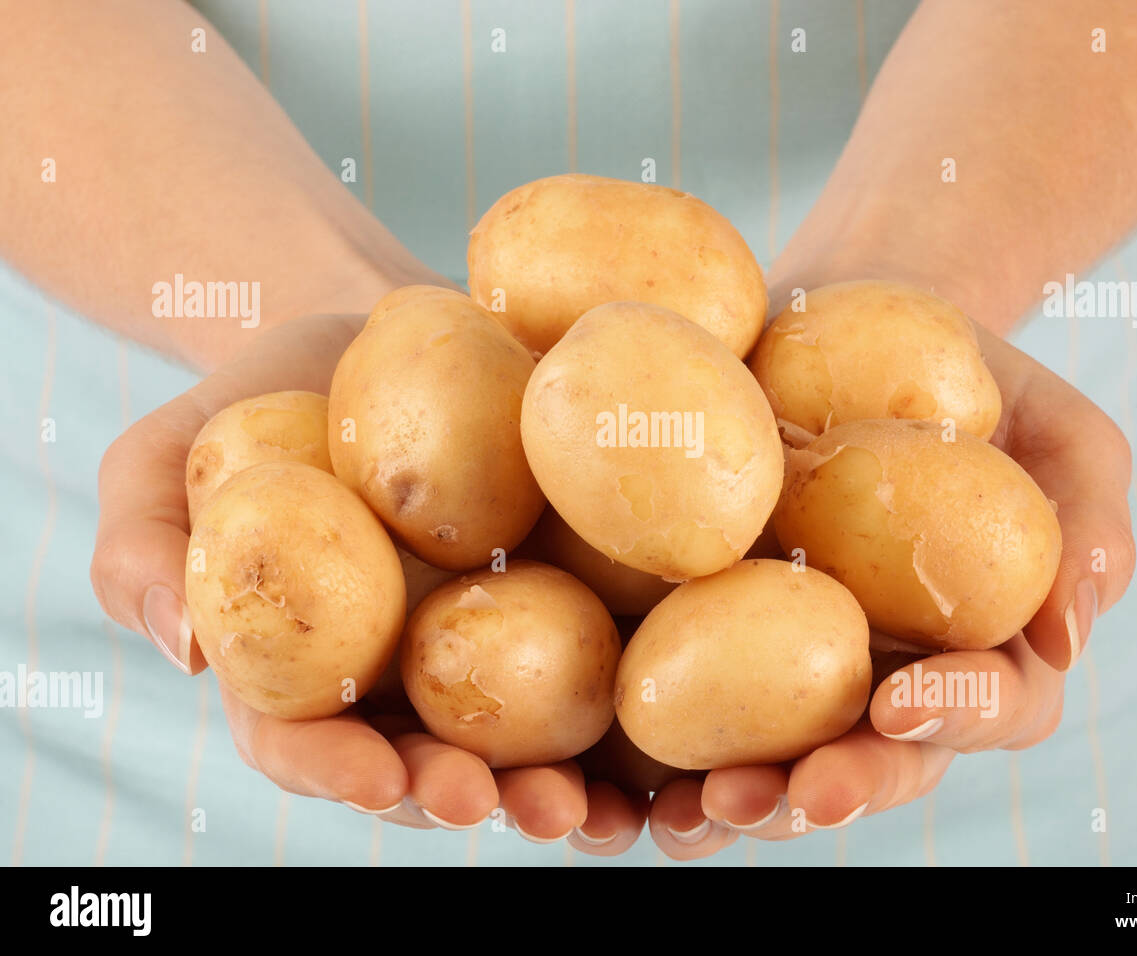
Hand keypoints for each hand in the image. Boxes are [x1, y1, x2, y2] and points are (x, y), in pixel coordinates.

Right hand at [89, 314, 645, 854]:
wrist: (377, 330)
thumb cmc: (261, 396)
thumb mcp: (169, 454)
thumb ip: (145, 545)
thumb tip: (184, 647)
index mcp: (305, 665)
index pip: (307, 739)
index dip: (337, 769)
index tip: (377, 774)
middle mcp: (401, 673)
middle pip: (428, 758)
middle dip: (465, 794)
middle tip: (502, 804)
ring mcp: (488, 640)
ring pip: (521, 736)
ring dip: (558, 783)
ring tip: (591, 804)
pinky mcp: (566, 592)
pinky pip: (597, 655)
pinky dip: (626, 705)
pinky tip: (663, 730)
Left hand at [646, 325, 1136, 859]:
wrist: (854, 322)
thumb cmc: (975, 385)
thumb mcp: (1057, 432)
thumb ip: (1086, 519)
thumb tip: (1066, 636)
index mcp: (980, 645)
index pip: (992, 706)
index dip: (958, 718)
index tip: (901, 700)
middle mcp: (890, 673)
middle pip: (876, 760)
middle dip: (835, 789)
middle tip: (790, 797)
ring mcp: (799, 663)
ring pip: (781, 757)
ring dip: (745, 797)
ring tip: (701, 807)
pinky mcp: (715, 633)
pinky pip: (693, 706)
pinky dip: (663, 758)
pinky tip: (628, 781)